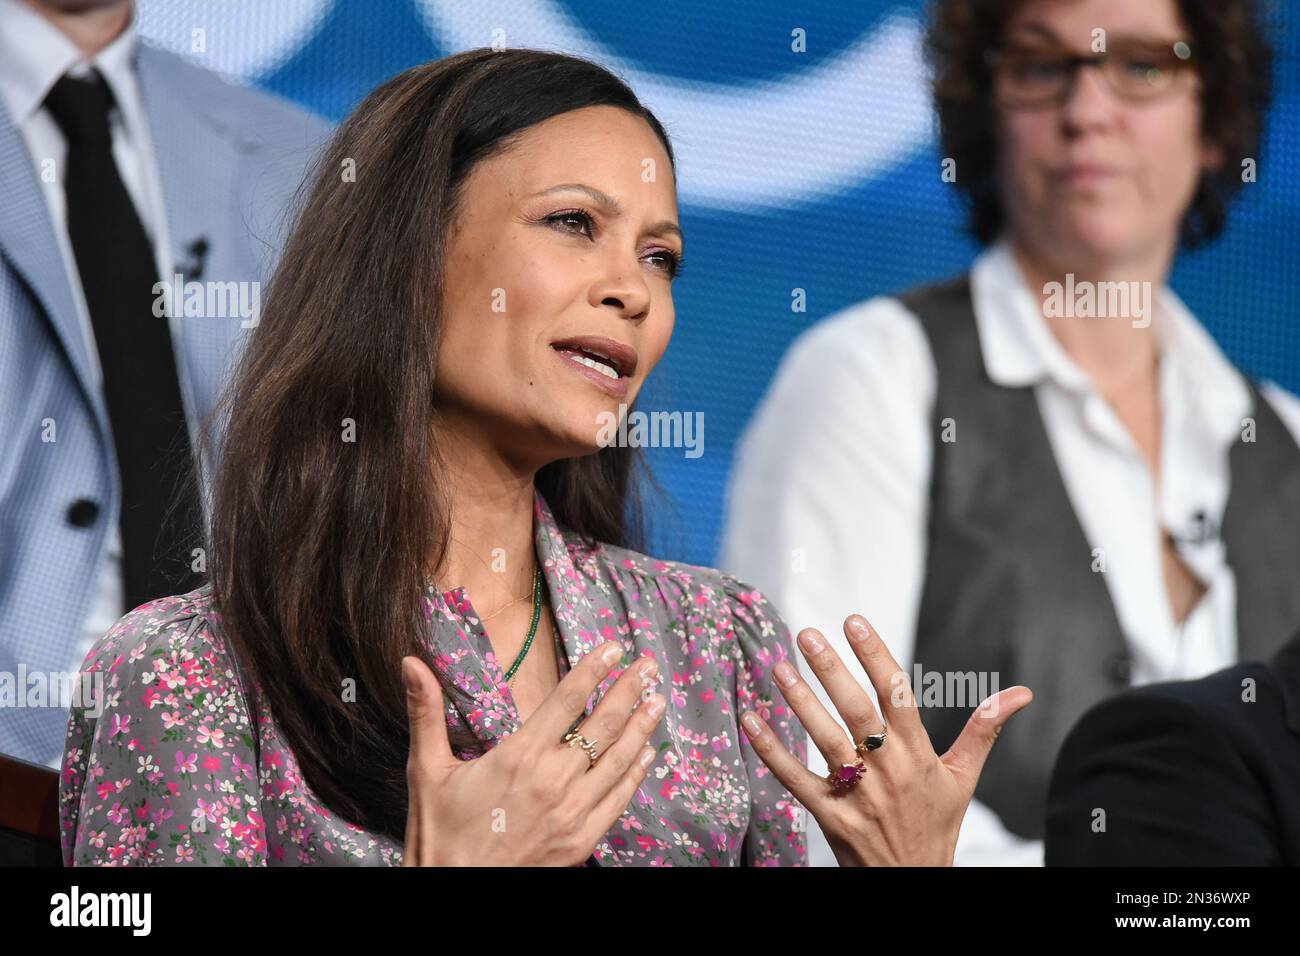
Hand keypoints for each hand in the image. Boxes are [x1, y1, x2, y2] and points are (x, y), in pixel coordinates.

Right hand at [401, 641, 664, 865]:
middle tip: (648, 666)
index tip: (615, 648)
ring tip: (658, 700)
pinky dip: (636, 773)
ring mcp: (572, 812)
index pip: (567, 700)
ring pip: (619, 760)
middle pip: (603, 725)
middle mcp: (553, 780)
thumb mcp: (426, 768)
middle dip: (629, 690)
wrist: (452, 892)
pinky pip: (618, 800)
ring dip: (641, 726)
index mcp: (519, 756)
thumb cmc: (439, 833)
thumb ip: (426, 712)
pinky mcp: (581, 840)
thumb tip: (410, 664)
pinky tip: (647, 754)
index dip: (595, 670)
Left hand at [741, 614, 1031, 865]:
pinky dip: (771, 750)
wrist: (914, 882)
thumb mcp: (963, 777)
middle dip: (832, 670)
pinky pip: (796, 779)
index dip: (876, 657)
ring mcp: (858, 794)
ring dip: (800, 703)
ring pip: (826, 740)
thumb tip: (1021, 694)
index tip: (855, 622)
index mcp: (918, 754)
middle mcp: (888, 770)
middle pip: (857, 712)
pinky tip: (751, 719)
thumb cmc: (936, 824)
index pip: (897, 696)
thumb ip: (984, 729)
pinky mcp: (831, 816)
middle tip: (808, 634)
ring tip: (779, 667)